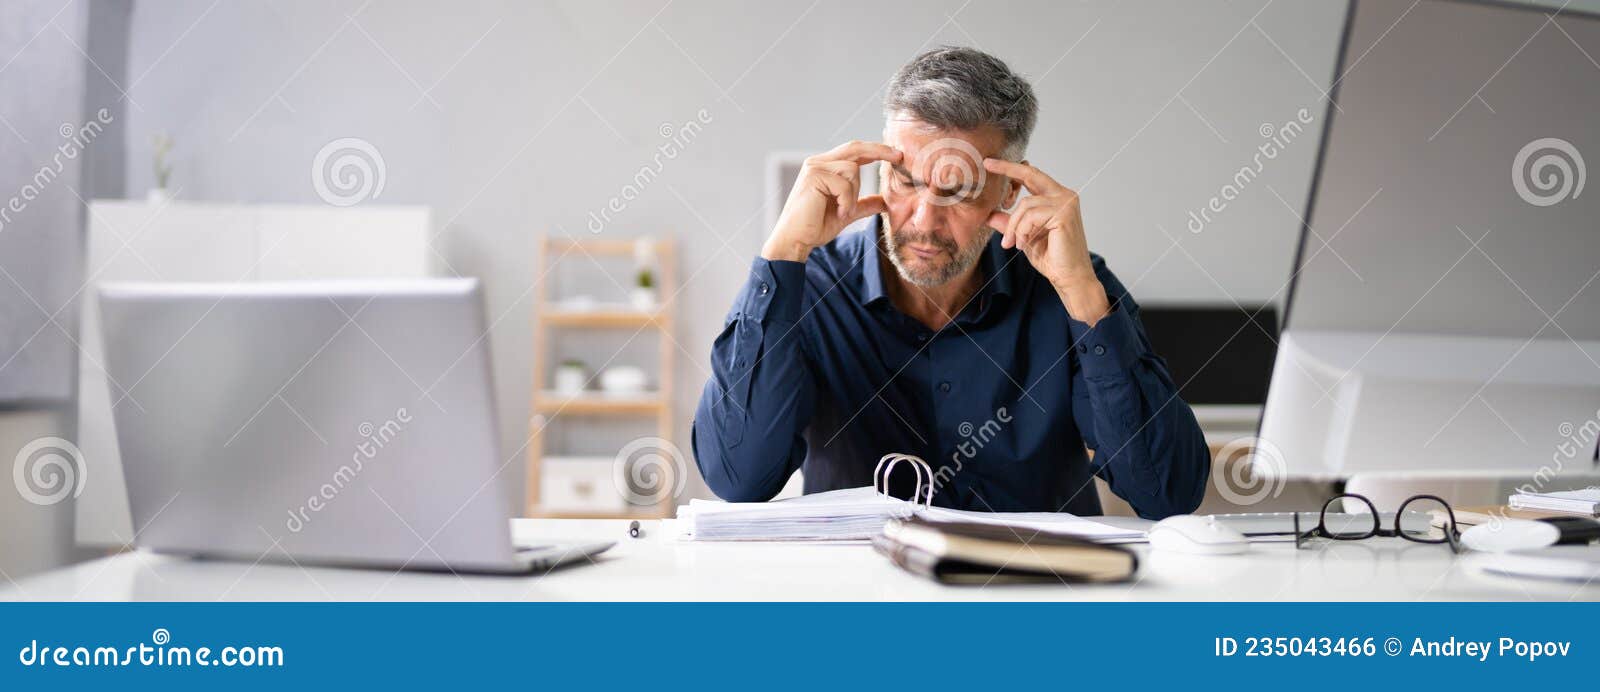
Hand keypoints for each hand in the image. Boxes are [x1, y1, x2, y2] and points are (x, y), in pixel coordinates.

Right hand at [762, 141, 902, 261]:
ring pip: (852, 170)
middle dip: (879, 150)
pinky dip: (846, 201)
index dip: (876, 150)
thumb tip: (884, 201)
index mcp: (825, 167)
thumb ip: (863, 204)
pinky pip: (844, 184)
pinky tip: (837, 212)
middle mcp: (818, 162)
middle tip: (899, 156)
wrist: (795, 240)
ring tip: (842, 211)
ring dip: (853, 194)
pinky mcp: (814, 176)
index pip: (854, 151)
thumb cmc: (815, 227)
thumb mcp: (847, 213)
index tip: (897, 154)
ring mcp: (814, 168)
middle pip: (855, 148)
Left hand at [983, 158, 1110, 324]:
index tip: (990, 163)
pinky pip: (1031, 216)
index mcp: (1056, 198)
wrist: (1069, 277)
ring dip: (1013, 226)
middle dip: (1007, 169)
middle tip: (987, 164)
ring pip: (1025, 205)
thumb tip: (989, 214)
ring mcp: (1066, 203)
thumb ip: (1009, 223)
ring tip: (1011, 244)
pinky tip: (1022, 244)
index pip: (1031, 176)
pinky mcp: (1064, 214)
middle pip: (1030, 174)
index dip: (1011, 169)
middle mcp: (1064, 196)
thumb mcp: (1023, 236)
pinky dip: (1021, 231)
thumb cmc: (1051, 258)